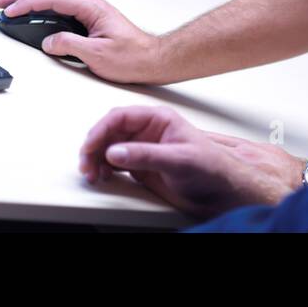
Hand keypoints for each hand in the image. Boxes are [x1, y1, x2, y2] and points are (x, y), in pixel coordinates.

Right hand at [0, 0, 166, 84]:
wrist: (153, 60)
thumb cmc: (133, 57)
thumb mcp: (97, 54)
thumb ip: (70, 45)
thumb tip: (48, 41)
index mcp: (92, 8)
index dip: (27, 3)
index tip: (9, 10)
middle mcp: (91, 5)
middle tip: (1, 1)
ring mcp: (91, 11)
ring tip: (12, 6)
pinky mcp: (91, 20)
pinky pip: (62, 7)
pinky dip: (44, 7)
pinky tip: (35, 14)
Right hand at [79, 106, 305, 218]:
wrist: (221, 189)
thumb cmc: (210, 167)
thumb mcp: (179, 160)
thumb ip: (146, 155)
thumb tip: (116, 152)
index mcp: (158, 118)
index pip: (121, 117)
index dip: (101, 130)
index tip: (90, 147)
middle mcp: (148, 131)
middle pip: (110, 131)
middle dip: (94, 146)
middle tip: (86, 164)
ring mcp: (143, 148)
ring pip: (109, 147)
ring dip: (96, 159)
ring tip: (93, 174)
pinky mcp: (141, 165)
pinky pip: (114, 162)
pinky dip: (104, 168)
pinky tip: (103, 176)